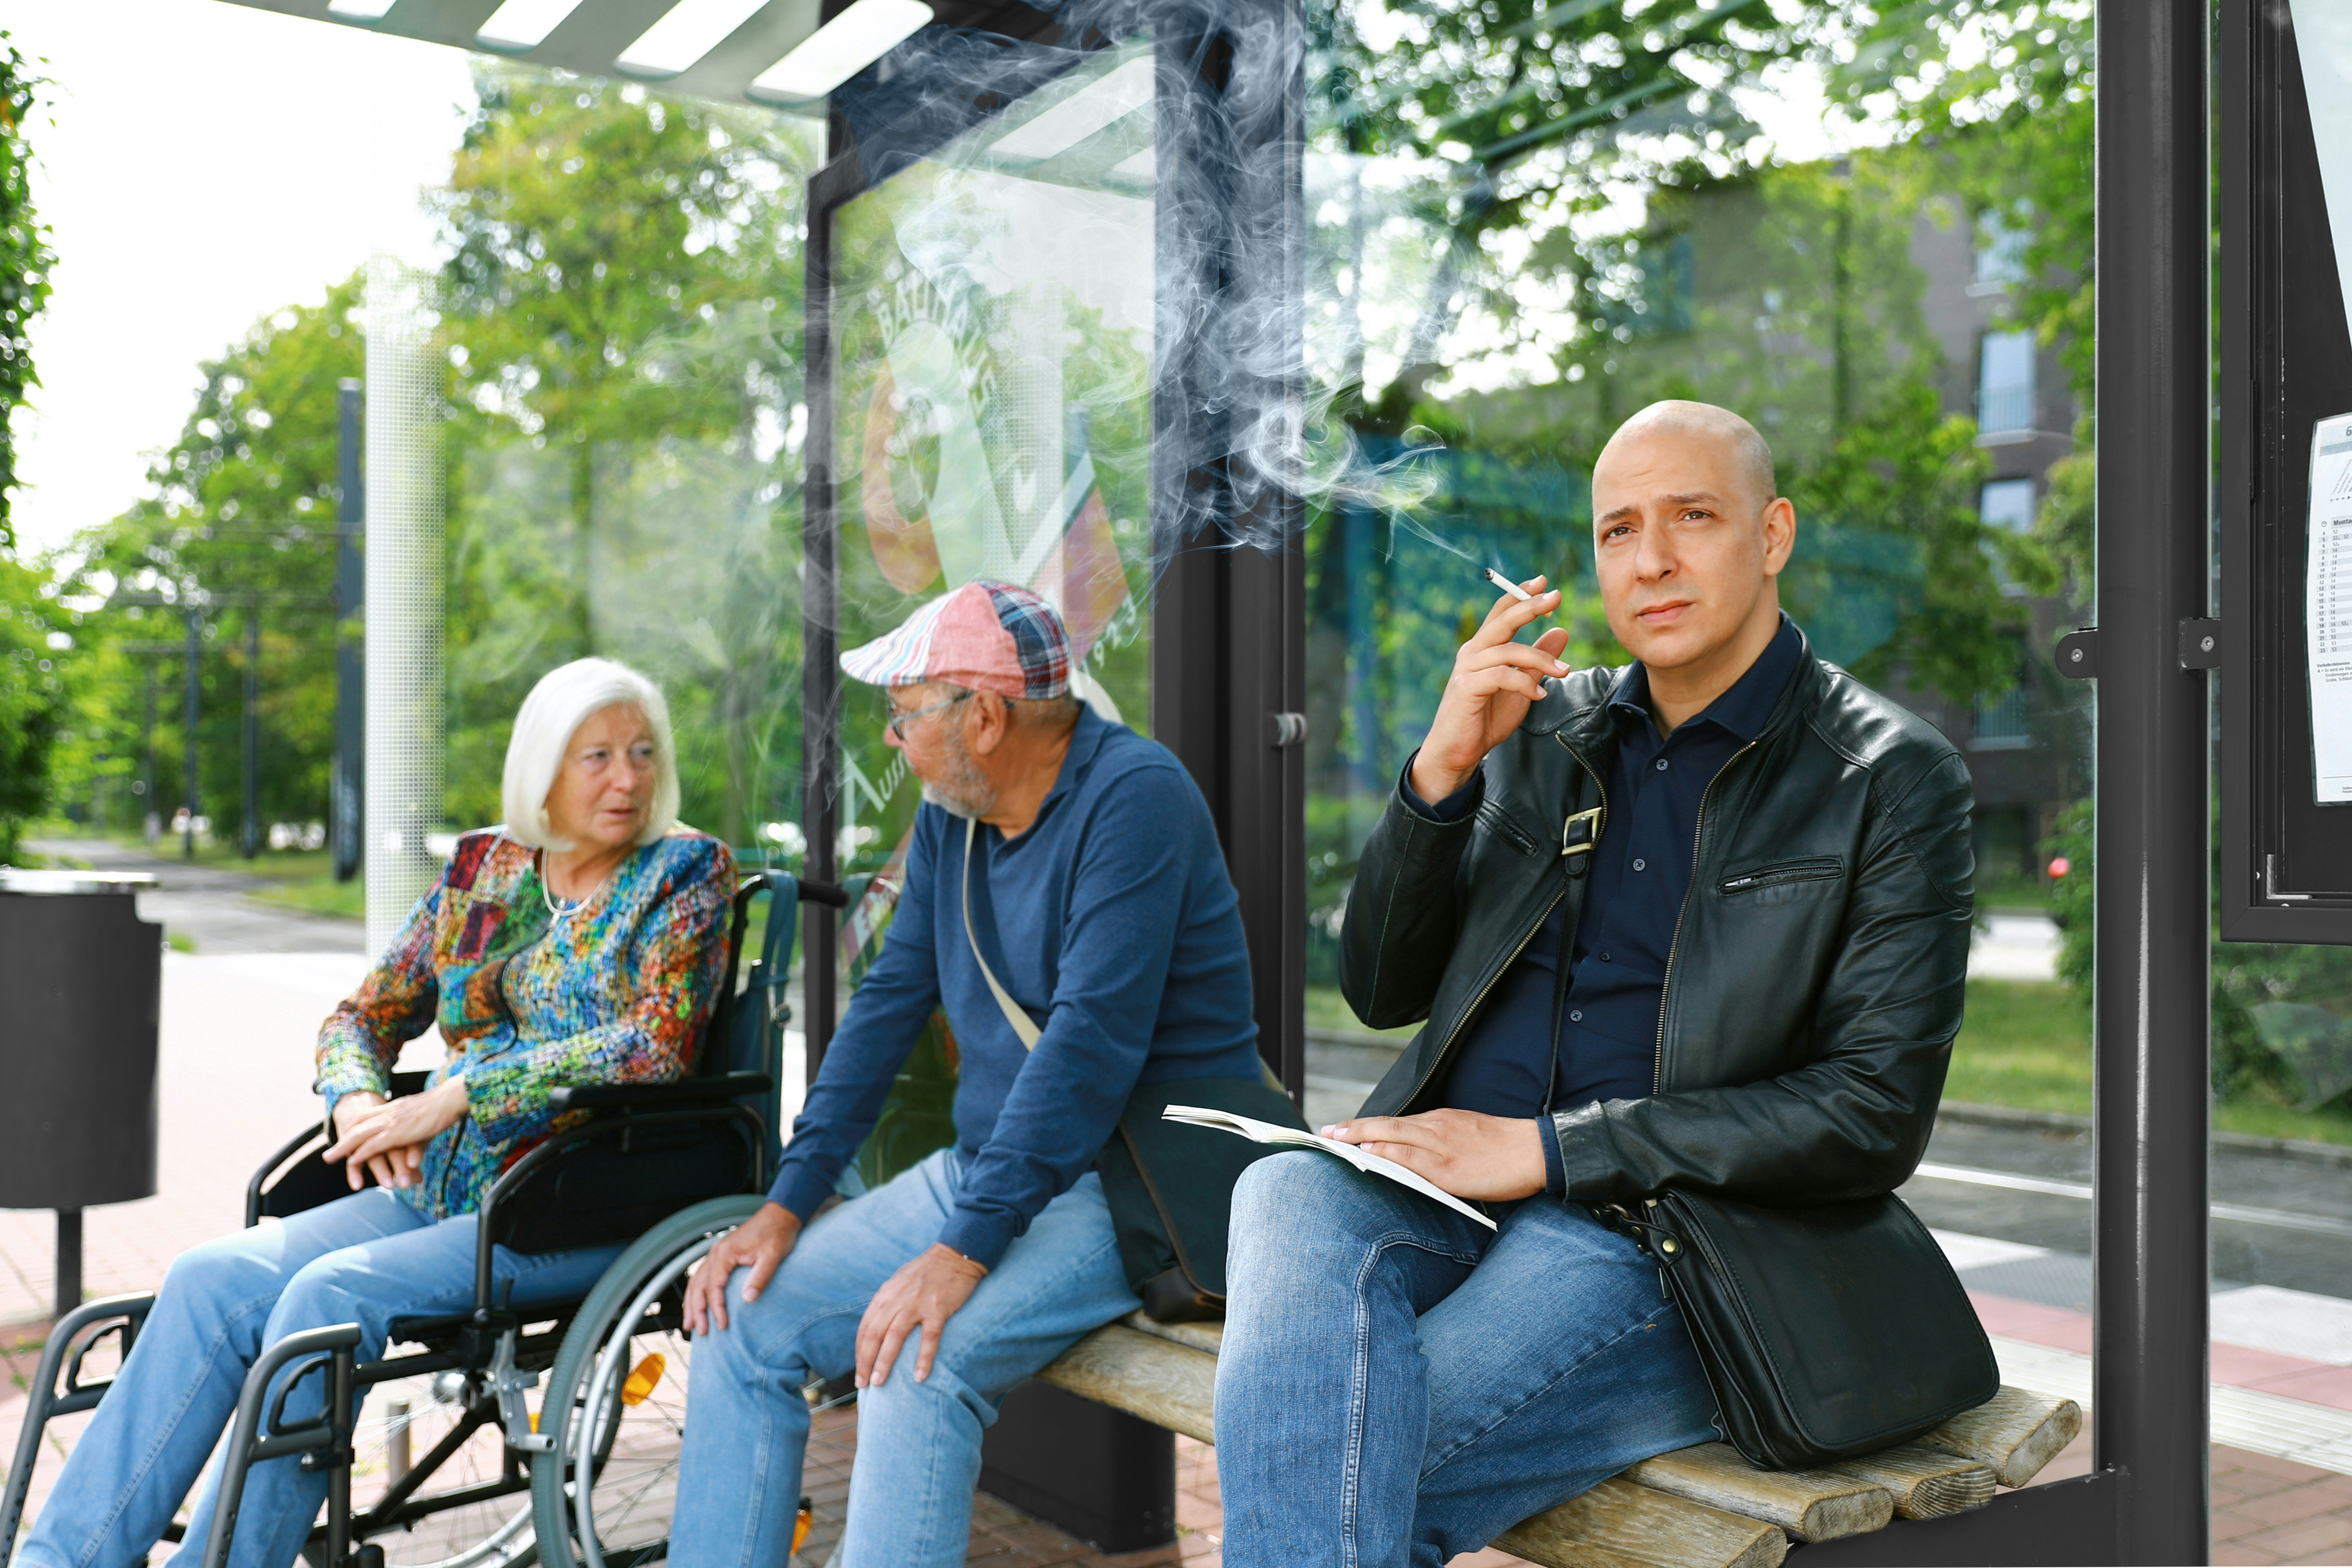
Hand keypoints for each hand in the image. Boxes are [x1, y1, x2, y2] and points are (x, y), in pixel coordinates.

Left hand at [321, 1079, 467, 1191]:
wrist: (451, 1099)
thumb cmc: (446, 1103)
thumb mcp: (426, 1109)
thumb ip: (417, 1118)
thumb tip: (420, 1122)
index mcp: (396, 1106)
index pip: (367, 1114)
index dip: (354, 1125)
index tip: (344, 1134)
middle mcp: (389, 1112)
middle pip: (358, 1125)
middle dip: (342, 1139)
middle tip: (329, 1153)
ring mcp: (391, 1122)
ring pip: (359, 1135)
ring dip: (343, 1148)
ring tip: (330, 1158)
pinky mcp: (397, 1133)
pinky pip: (373, 1145)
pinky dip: (360, 1153)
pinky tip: (351, 1161)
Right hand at [684, 1202, 802, 1334]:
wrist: (780, 1215)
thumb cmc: (777, 1234)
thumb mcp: (772, 1256)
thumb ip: (760, 1277)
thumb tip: (747, 1299)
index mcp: (726, 1253)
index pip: (715, 1286)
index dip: (716, 1307)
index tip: (722, 1324)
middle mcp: (716, 1253)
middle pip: (699, 1285)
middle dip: (697, 1310)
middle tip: (700, 1331)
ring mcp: (717, 1253)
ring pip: (697, 1281)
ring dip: (692, 1303)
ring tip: (690, 1324)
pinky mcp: (722, 1255)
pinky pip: (703, 1276)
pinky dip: (698, 1291)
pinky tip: (696, 1303)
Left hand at [855, 1243, 985, 1387]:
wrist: (953, 1256)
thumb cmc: (925, 1272)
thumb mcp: (898, 1283)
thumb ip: (887, 1303)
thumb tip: (876, 1329)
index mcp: (885, 1294)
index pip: (866, 1327)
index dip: (860, 1351)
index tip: (859, 1369)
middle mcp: (897, 1299)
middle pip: (875, 1335)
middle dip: (865, 1361)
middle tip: (863, 1383)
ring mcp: (917, 1304)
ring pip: (895, 1338)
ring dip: (884, 1362)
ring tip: (879, 1382)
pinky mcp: (938, 1309)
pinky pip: (929, 1338)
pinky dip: (923, 1359)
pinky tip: (920, 1376)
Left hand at [1323, 1109, 1549, 1201]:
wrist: (1534, 1151)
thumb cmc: (1503, 1147)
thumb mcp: (1466, 1133)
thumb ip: (1438, 1140)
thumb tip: (1411, 1152)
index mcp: (1441, 1121)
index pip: (1395, 1122)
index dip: (1366, 1126)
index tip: (1343, 1128)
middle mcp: (1436, 1128)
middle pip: (1386, 1125)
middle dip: (1354, 1129)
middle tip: (1327, 1133)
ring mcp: (1441, 1147)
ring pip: (1393, 1137)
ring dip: (1361, 1139)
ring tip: (1337, 1143)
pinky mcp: (1449, 1169)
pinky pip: (1411, 1159)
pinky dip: (1386, 1155)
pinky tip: (1369, 1156)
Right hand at [1409, 577, 1572, 801]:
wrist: (1458, 752)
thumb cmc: (1485, 719)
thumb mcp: (1520, 686)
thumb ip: (1537, 661)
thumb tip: (1561, 631)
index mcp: (1482, 648)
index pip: (1501, 613)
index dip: (1521, 594)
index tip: (1544, 582)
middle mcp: (1472, 652)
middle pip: (1502, 620)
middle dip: (1530, 606)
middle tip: (1556, 597)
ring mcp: (1467, 669)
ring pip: (1509, 650)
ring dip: (1541, 659)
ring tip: (1564, 671)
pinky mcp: (1467, 688)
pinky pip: (1502, 676)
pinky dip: (1525, 684)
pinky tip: (1540, 694)